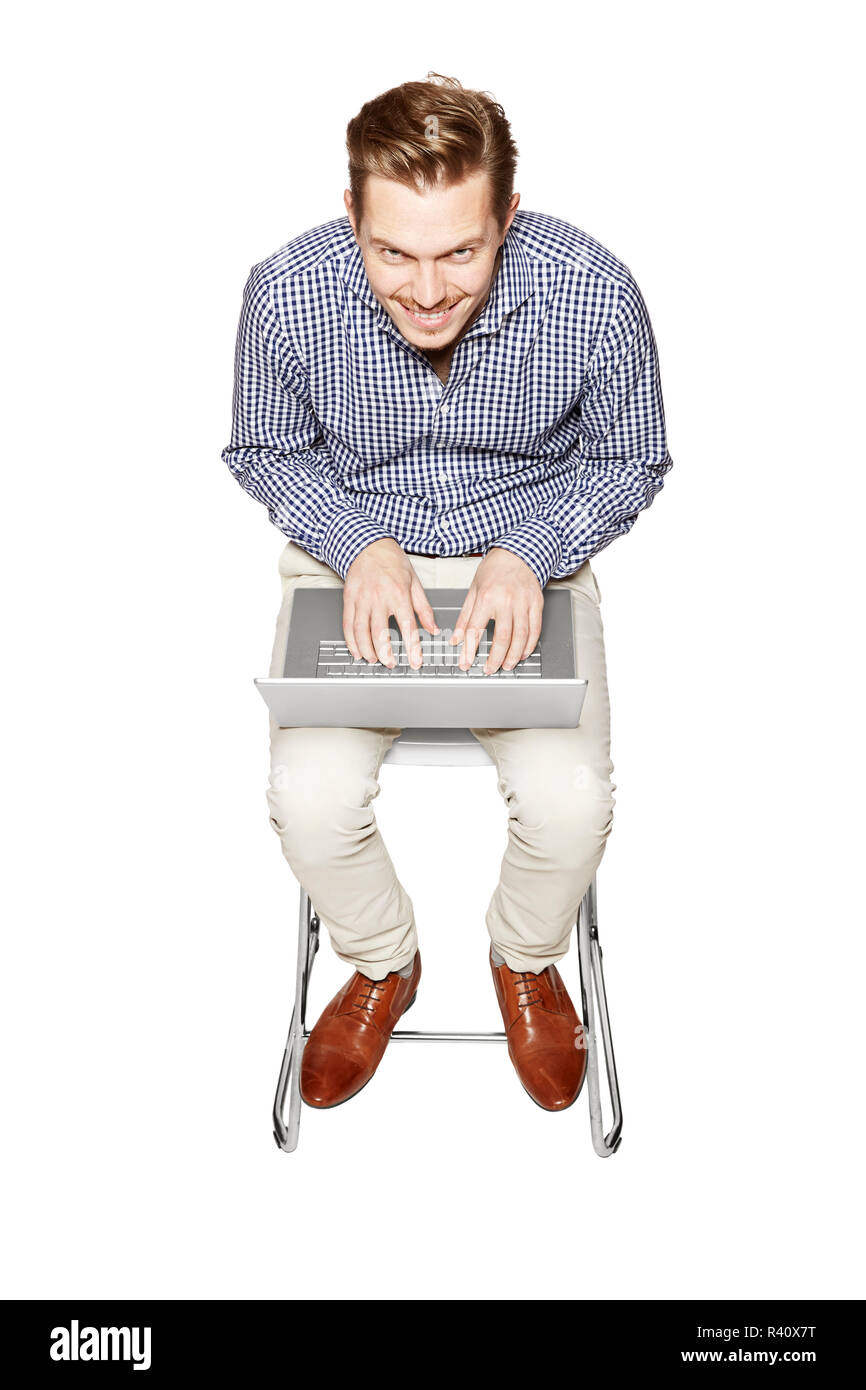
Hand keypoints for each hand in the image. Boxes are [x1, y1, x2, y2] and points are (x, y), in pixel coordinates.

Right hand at [343, 538, 438, 668]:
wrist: (367, 544)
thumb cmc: (391, 561)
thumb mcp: (414, 582)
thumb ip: (424, 608)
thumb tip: (433, 628)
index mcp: (398, 593)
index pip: (407, 626)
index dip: (412, 647)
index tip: (415, 661)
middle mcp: (379, 597)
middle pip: (380, 632)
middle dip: (386, 653)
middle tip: (391, 664)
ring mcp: (362, 599)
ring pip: (361, 631)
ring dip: (367, 649)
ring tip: (374, 659)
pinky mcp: (349, 599)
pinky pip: (348, 624)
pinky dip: (351, 640)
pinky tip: (356, 650)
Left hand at [451, 547, 543, 673]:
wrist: (518, 553)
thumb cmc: (494, 570)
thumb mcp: (473, 591)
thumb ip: (465, 617)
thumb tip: (455, 639)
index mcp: (486, 597)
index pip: (475, 630)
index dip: (469, 650)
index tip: (465, 663)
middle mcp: (506, 601)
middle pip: (501, 638)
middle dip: (495, 659)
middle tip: (490, 669)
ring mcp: (524, 603)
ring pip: (520, 637)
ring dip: (513, 656)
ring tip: (507, 665)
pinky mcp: (537, 603)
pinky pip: (535, 629)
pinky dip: (529, 645)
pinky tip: (523, 653)